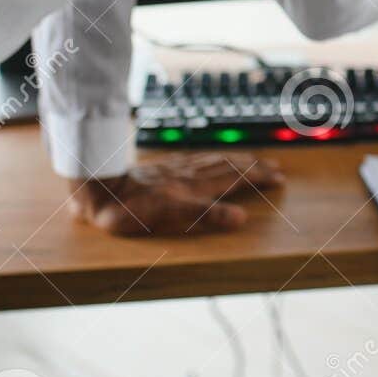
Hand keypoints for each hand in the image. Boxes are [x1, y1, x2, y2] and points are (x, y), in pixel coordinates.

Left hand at [69, 151, 283, 235]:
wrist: (98, 190)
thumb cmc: (131, 211)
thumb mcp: (170, 218)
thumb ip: (207, 216)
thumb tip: (241, 218)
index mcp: (196, 187)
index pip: (236, 178)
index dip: (258, 178)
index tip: (279, 178)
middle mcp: (190, 174)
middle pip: (230, 166)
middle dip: (255, 167)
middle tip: (276, 168)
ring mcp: (177, 169)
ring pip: (215, 160)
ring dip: (238, 160)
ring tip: (254, 159)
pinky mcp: (163, 167)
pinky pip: (198, 159)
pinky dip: (214, 158)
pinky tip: (213, 158)